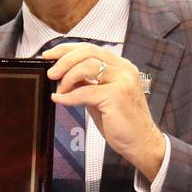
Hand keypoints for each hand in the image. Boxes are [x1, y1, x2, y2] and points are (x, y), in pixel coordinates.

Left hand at [42, 42, 165, 176]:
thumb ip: (87, 83)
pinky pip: (85, 92)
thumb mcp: (101, 97)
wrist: (141, 143)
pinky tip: (59, 100)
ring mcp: (122, 81)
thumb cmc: (122, 122)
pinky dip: (68, 97)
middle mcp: (124, 69)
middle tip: (50, 73)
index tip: (49, 55)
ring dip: (67, 78)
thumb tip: (64, 74)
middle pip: (87, 52)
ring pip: (86, 67)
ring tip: (59, 89)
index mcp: (121, 66)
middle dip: (63, 60)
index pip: (90, 48)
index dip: (67, 49)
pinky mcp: (117, 96)